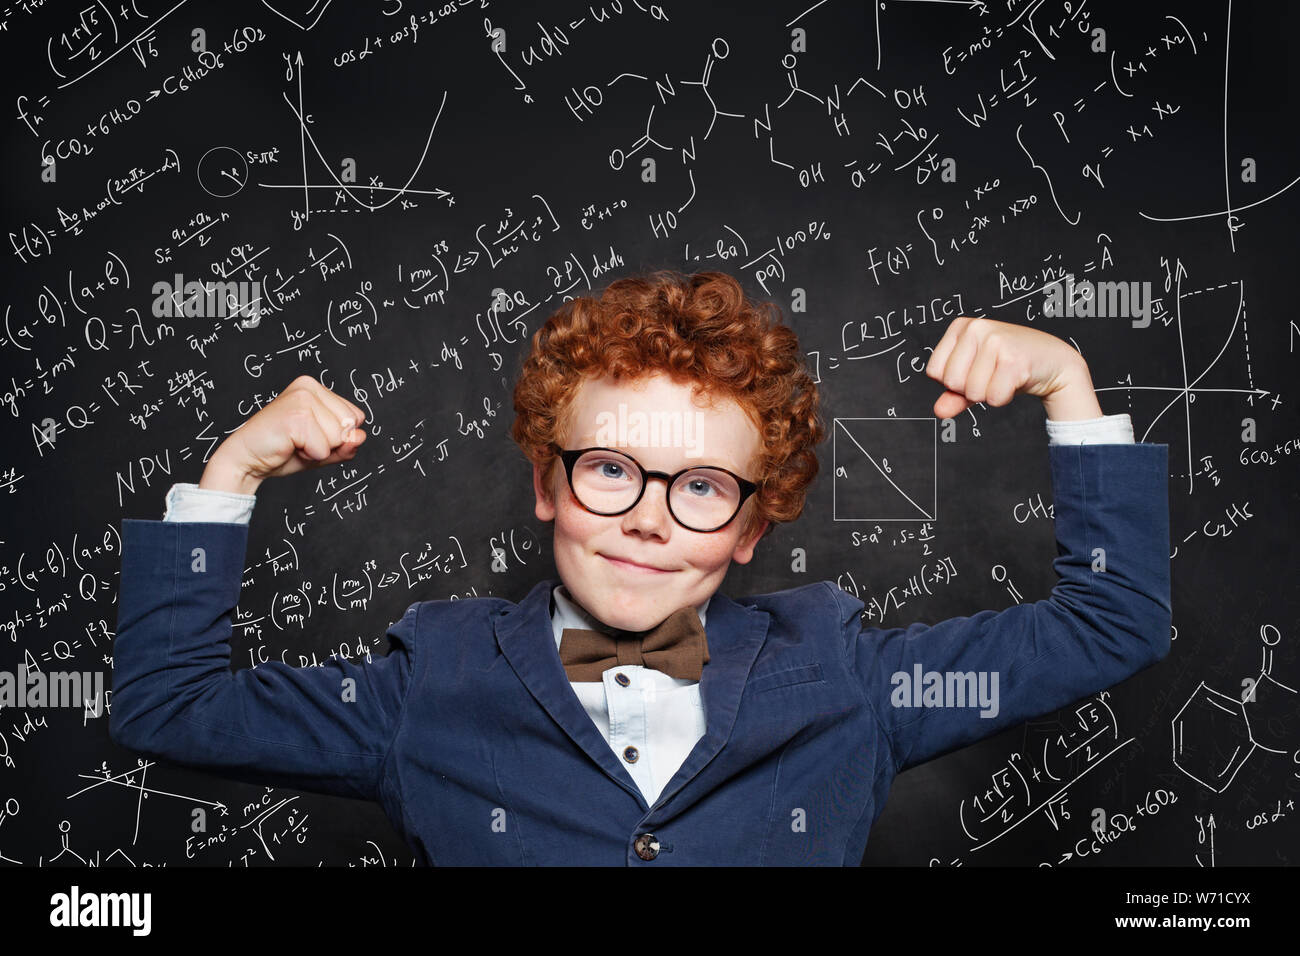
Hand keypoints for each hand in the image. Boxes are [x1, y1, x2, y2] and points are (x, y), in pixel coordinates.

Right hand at [199, 376, 366, 494]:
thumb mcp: (324, 449)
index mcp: (317, 389)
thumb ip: (346, 445)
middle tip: (300, 441)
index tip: (310, 436)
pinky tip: (289, 446)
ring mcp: (302, 399)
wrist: (246, 460)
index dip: (338, 436)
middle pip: (350, 425)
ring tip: (294, 443)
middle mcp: (309, 387)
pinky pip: (323, 448)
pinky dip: (310, 456)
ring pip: (338, 437)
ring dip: (318, 450)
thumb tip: (360, 437)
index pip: (356, 417)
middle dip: (330, 443)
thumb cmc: (283, 450)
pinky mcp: (296, 416)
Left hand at [924, 316, 1102, 420]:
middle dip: (971, 389)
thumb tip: (939, 411)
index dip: (953, 382)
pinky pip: (993, 398)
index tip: (975, 370)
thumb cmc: (1010, 365)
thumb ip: (954, 395)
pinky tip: (1015, 380)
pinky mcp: (1013, 359)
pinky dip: (1003, 397)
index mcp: (961, 327)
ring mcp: (995, 341)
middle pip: (951, 383)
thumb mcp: (975, 375)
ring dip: (989, 394)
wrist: (1054, 361)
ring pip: (972, 392)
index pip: (934, 371)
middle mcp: (976, 328)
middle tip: (992, 375)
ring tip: (1004, 376)